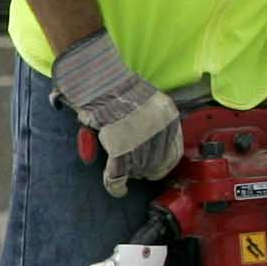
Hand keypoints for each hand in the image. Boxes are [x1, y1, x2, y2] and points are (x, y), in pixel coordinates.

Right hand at [50, 32, 181, 195]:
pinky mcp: (118, 145)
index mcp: (167, 115)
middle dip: (146, 171)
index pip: (172, 150)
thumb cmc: (112, 84)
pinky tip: (118, 189)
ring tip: (122, 176)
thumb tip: (152, 145)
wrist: (94, 76)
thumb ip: (150, 121)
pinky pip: (118, 172)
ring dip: (130, 175)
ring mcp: (139, 137)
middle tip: (136, 173)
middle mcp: (157, 127)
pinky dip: (116, 184)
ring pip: (138, 168)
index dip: (162, 164)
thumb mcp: (144, 99)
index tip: (154, 170)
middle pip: (156, 162)